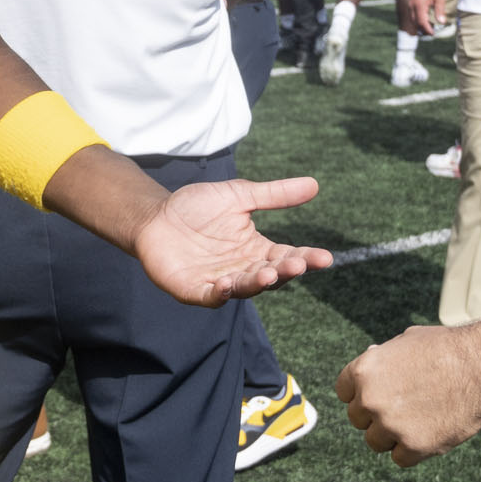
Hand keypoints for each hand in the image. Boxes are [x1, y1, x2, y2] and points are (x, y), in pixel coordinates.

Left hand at [131, 176, 329, 305]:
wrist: (155, 215)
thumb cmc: (197, 206)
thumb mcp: (239, 196)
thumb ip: (274, 195)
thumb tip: (314, 184)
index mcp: (256, 250)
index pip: (286, 257)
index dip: (305, 258)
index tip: (325, 257)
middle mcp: (242, 269)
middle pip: (270, 276)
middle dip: (285, 272)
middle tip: (298, 264)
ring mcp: (219, 282)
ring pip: (245, 288)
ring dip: (257, 283)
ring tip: (269, 274)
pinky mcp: (193, 289)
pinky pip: (210, 296)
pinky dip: (220, 294)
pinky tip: (227, 285)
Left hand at [338, 324, 480, 465]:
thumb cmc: (447, 349)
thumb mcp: (405, 342)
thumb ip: (382, 360)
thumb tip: (368, 366)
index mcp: (363, 371)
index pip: (344, 393)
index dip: (361, 394)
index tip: (378, 395)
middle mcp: (370, 399)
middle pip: (358, 419)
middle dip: (377, 415)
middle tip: (404, 408)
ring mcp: (390, 425)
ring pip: (376, 442)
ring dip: (392, 436)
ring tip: (419, 419)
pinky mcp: (414, 446)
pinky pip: (400, 458)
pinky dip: (413, 451)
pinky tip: (430, 433)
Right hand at [397, 0, 448, 36]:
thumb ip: (439, 11)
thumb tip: (441, 22)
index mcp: (419, 5)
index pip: (421, 22)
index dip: (427, 30)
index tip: (433, 33)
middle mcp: (411, 5)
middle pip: (414, 22)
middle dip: (422, 29)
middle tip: (430, 32)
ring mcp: (409, 2)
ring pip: (411, 18)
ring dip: (418, 24)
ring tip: (426, 26)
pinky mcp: (409, 0)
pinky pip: (410, 12)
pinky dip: (415, 17)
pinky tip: (422, 17)